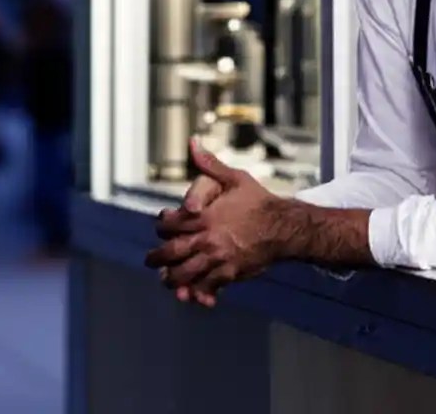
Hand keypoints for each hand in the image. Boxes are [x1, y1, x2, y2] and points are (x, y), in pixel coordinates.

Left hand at [146, 141, 281, 306]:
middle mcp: (207, 239)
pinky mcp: (229, 274)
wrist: (284, 227)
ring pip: (185, 274)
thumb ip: (209, 164)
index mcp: (203, 216)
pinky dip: (198, 292)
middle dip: (157, 259)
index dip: (161, 227)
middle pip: (170, 253)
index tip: (161, 229)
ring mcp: (217, 259)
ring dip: (173, 279)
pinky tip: (194, 294)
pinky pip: (207, 286)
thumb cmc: (259, 201)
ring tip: (168, 280)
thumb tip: (193, 142)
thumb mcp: (234, 178)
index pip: (169, 225)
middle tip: (151, 261)